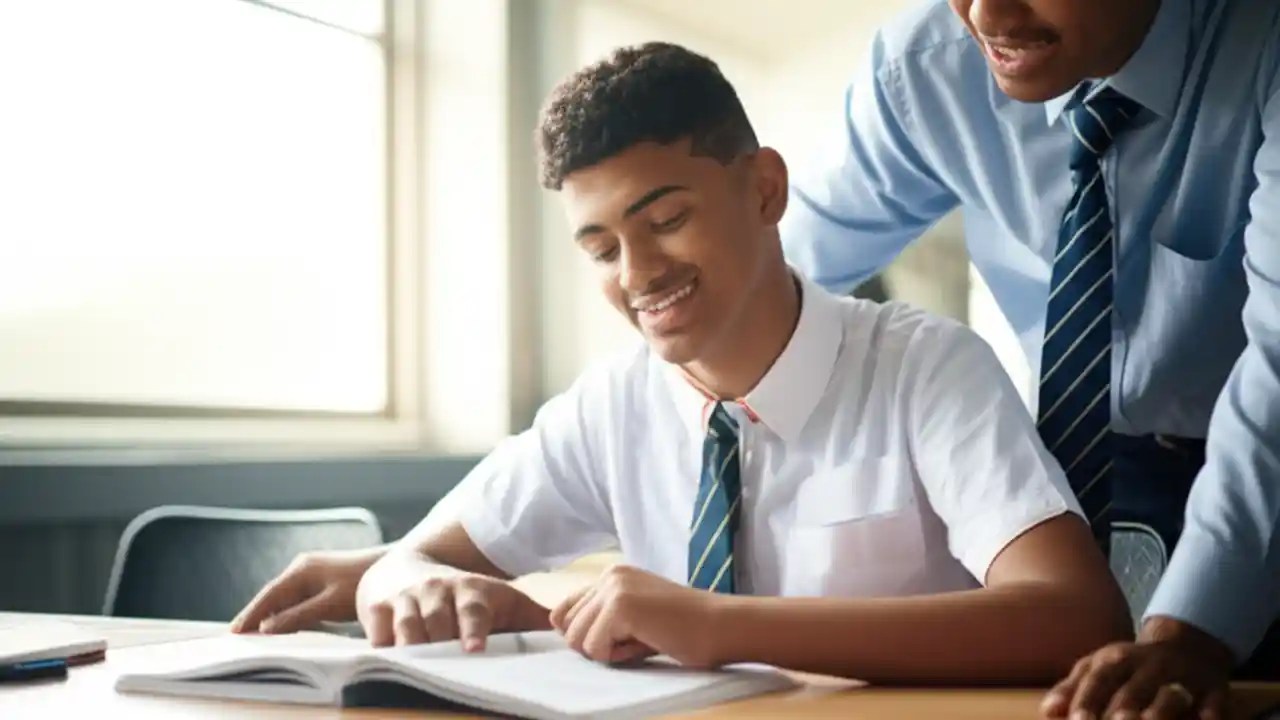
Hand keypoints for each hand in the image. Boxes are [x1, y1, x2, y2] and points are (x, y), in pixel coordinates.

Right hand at [231, 547, 382, 633]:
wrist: (390, 567)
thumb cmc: (361, 585)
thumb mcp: (329, 604)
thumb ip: (297, 616)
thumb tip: (265, 629)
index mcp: (300, 571)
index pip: (268, 596)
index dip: (250, 615)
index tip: (233, 633)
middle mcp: (302, 568)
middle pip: (272, 596)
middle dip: (255, 616)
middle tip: (237, 638)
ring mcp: (311, 573)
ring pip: (284, 598)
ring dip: (270, 615)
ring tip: (254, 636)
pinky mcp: (321, 580)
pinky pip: (297, 599)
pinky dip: (287, 613)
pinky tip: (283, 626)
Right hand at [360, 572, 550, 650]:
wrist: (405, 566)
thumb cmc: (463, 595)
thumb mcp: (499, 600)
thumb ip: (531, 618)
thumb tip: (570, 635)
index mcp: (471, 591)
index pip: (474, 609)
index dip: (473, 627)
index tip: (475, 648)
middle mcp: (437, 591)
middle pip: (437, 620)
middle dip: (440, 642)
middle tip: (446, 664)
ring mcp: (405, 599)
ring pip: (407, 626)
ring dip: (411, 645)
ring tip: (417, 666)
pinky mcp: (376, 607)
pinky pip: (376, 629)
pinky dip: (380, 644)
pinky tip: (385, 658)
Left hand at [550, 565, 718, 667]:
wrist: (721, 626)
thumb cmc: (683, 629)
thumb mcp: (633, 620)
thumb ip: (597, 618)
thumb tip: (555, 622)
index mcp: (611, 575)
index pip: (565, 611)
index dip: (587, 634)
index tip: (622, 637)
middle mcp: (609, 575)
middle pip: (568, 629)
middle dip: (599, 644)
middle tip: (639, 638)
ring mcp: (613, 588)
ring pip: (577, 640)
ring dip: (608, 652)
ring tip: (644, 639)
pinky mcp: (620, 605)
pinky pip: (594, 648)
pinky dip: (618, 656)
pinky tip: (646, 641)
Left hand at [1040, 617, 1233, 719]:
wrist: (1186, 645)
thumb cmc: (1130, 666)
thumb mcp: (1099, 668)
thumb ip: (1073, 688)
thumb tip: (1047, 711)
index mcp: (1117, 659)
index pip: (1098, 678)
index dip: (1087, 699)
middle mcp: (1149, 665)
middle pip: (1134, 686)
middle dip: (1123, 707)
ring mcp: (1184, 675)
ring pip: (1173, 693)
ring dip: (1161, 711)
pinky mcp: (1214, 687)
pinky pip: (1214, 701)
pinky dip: (1210, 714)